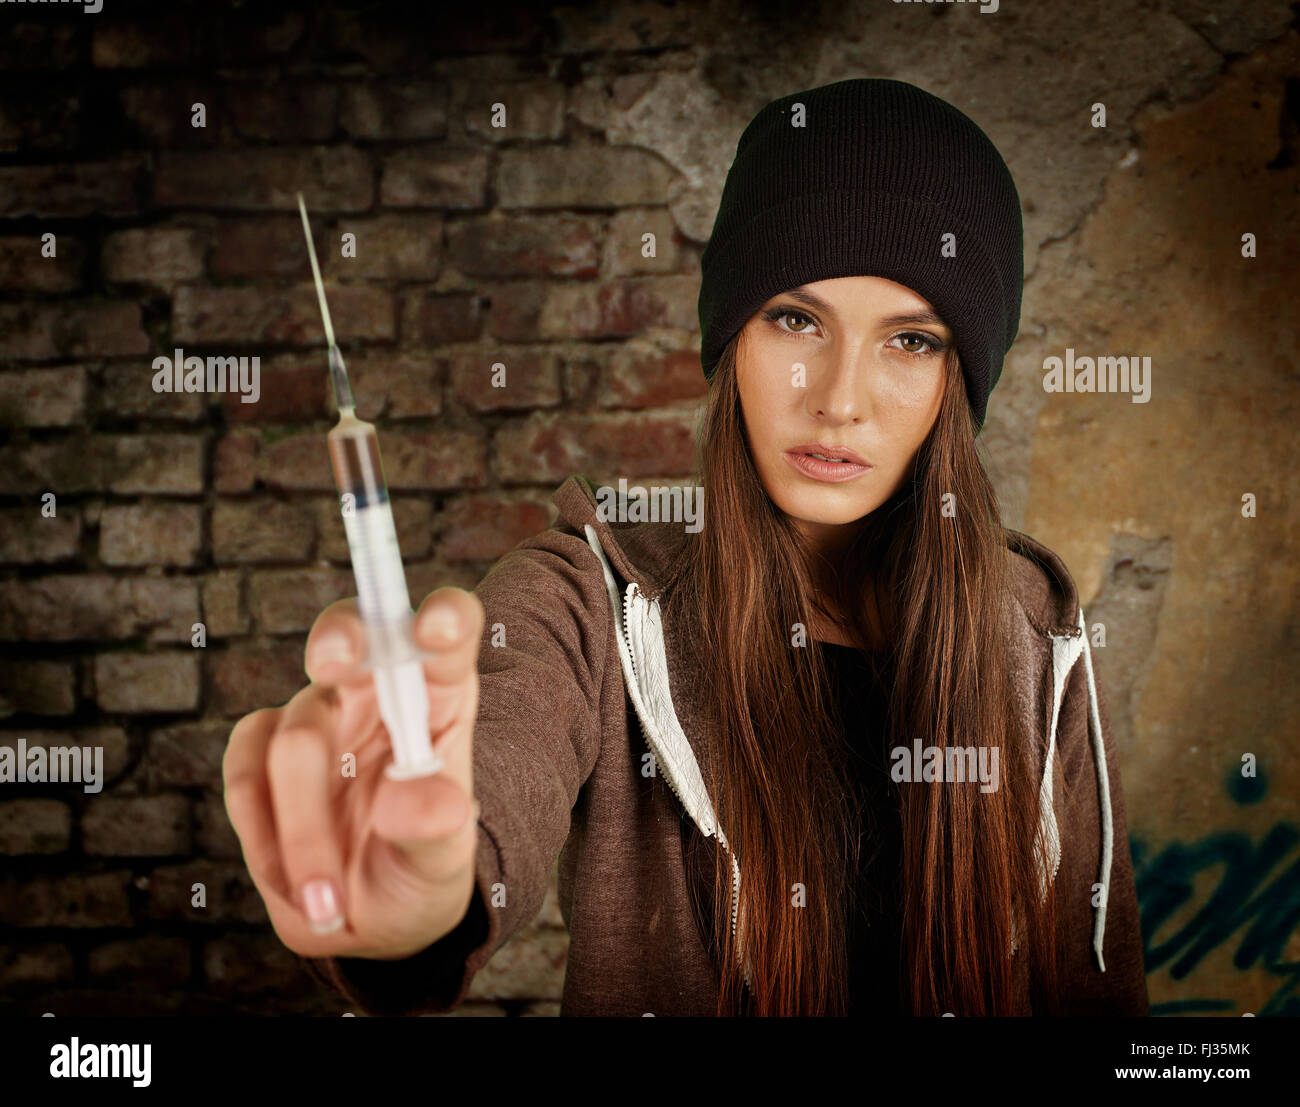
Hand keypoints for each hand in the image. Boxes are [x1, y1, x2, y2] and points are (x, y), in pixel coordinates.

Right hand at [223, 586, 485, 959]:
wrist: (372, 918)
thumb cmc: (422, 868)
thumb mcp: (443, 860)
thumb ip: (435, 829)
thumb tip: (418, 803)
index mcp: (439, 696)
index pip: (449, 633)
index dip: (442, 618)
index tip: (435, 629)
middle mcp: (375, 690)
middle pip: (351, 634)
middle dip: (338, 640)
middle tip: (333, 660)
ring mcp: (316, 716)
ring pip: (295, 738)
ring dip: (304, 830)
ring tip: (331, 906)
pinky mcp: (261, 750)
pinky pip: (245, 774)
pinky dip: (266, 840)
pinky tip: (298, 888)